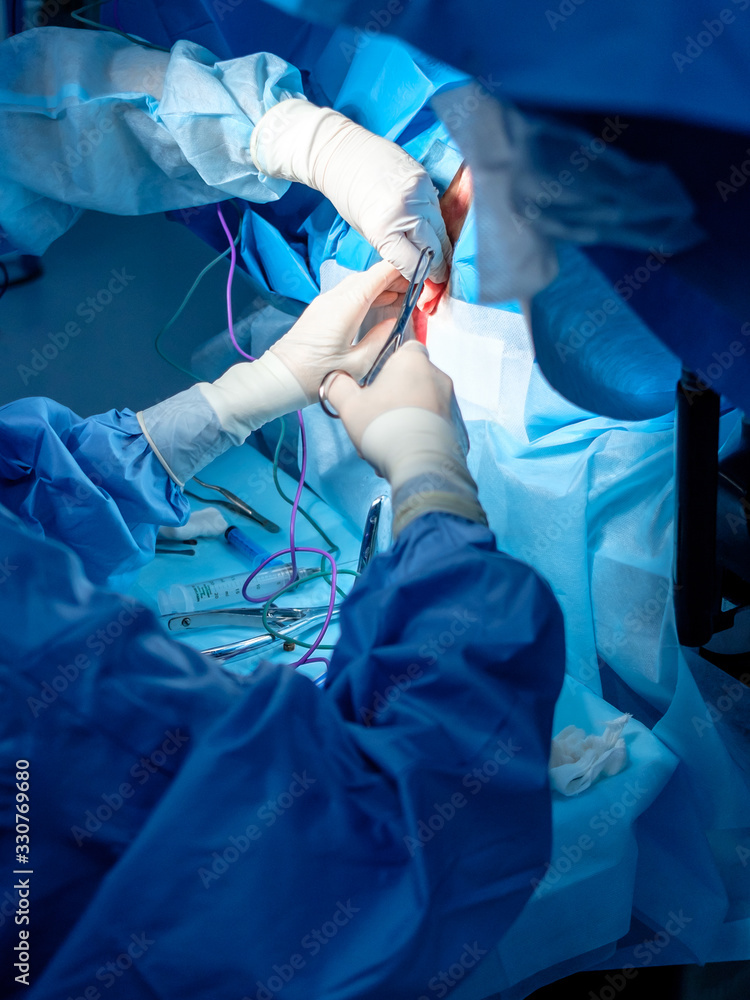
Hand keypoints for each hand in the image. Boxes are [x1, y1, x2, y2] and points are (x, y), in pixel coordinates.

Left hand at [250, 99, 450, 281]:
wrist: (344, 154)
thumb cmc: (349, 196)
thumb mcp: (366, 230)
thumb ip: (392, 248)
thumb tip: (415, 266)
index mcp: (384, 229)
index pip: (414, 263)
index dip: (423, 277)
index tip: (429, 286)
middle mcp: (406, 211)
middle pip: (434, 248)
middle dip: (439, 267)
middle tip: (441, 278)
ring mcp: (419, 193)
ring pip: (440, 229)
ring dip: (442, 246)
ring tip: (442, 259)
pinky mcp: (425, 179)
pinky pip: (438, 209)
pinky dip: (437, 223)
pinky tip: (435, 232)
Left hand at [270, 261, 406, 402]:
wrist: (281, 378)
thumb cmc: (317, 376)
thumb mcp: (358, 364)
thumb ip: (381, 339)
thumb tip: (395, 322)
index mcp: (347, 306)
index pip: (378, 275)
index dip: (399, 270)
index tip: (418, 273)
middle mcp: (334, 298)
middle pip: (368, 276)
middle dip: (392, 277)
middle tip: (414, 286)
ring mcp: (325, 302)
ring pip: (357, 283)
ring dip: (379, 285)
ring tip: (401, 294)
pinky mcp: (320, 311)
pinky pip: (347, 293)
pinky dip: (366, 294)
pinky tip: (377, 304)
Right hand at [325, 341, 454, 454]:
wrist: (419, 463)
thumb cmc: (383, 426)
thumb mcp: (349, 405)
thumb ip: (338, 386)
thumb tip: (333, 379)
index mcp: (413, 360)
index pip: (406, 348)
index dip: (390, 364)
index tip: (377, 383)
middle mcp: (437, 376)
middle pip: (413, 380)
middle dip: (396, 397)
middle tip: (378, 418)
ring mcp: (450, 402)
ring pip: (423, 404)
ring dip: (407, 417)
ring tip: (390, 440)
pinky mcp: (457, 427)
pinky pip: (434, 425)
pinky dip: (421, 434)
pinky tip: (405, 450)